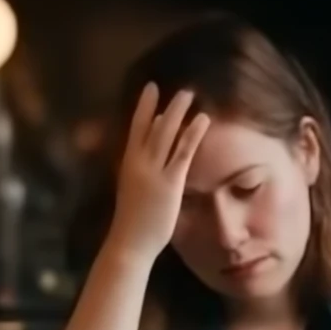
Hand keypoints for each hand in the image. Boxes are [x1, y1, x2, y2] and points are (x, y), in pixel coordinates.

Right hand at [107, 83, 209, 263]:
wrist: (129, 243)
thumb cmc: (132, 224)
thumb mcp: (132, 192)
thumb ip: (140, 174)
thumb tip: (149, 161)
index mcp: (128, 164)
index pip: (135, 129)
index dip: (143, 107)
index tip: (150, 88)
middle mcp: (138, 163)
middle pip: (151, 126)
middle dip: (164, 105)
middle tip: (177, 87)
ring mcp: (153, 171)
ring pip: (166, 134)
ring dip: (177, 112)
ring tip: (189, 94)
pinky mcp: (169, 183)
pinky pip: (183, 153)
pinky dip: (193, 134)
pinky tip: (202, 120)